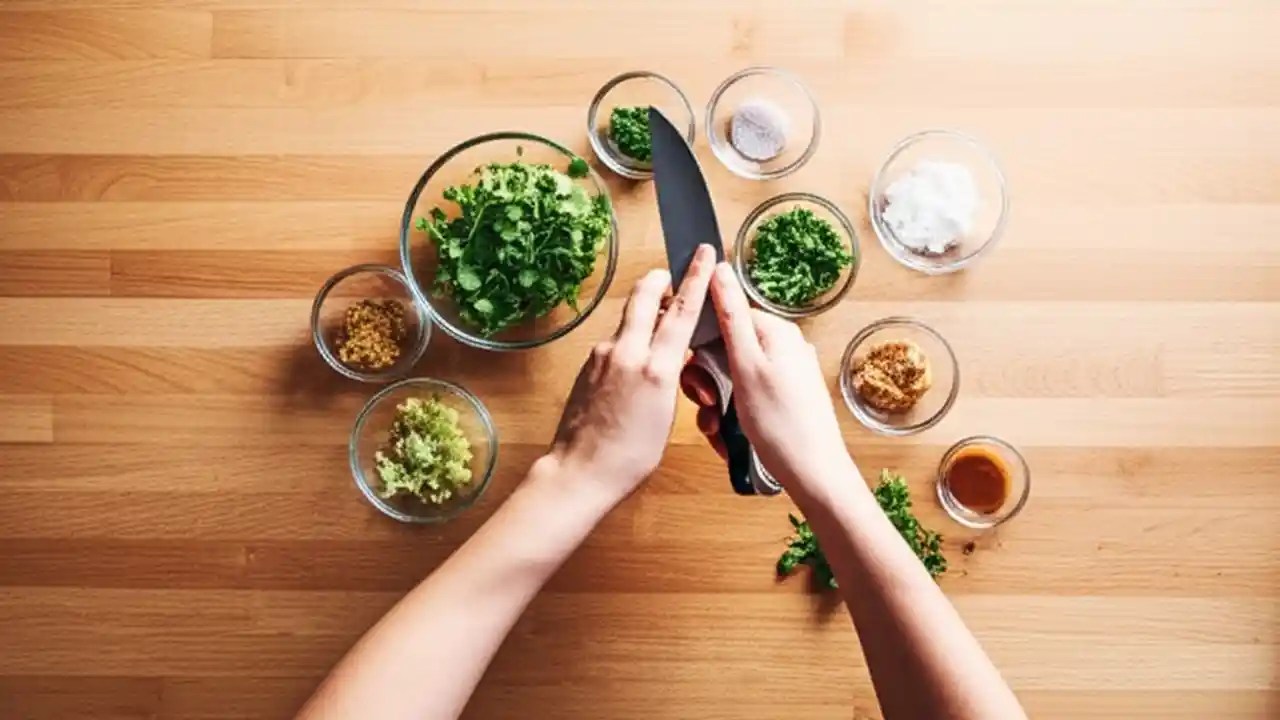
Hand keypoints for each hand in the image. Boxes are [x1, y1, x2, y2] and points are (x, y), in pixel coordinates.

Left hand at [549, 244, 716, 503]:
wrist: (581, 471)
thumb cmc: (630, 456)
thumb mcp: (666, 414)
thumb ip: (670, 373)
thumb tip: (672, 351)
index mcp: (655, 367)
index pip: (681, 310)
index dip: (695, 277)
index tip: (702, 252)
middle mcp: (626, 352)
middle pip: (644, 294)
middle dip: (660, 280)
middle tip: (671, 279)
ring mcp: (602, 355)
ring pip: (628, 319)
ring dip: (645, 316)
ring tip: (660, 337)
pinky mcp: (587, 364)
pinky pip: (615, 341)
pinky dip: (630, 341)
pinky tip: (636, 366)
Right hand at [704, 262, 852, 489]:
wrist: (815, 474)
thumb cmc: (782, 424)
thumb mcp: (747, 366)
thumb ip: (730, 316)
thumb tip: (718, 267)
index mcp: (777, 331)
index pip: (724, 317)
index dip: (701, 346)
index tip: (695, 375)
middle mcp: (783, 348)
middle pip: (726, 349)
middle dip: (708, 381)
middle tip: (709, 407)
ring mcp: (785, 375)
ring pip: (732, 378)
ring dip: (717, 404)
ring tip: (718, 429)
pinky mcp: (784, 399)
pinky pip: (746, 399)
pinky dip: (732, 417)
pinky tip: (730, 438)